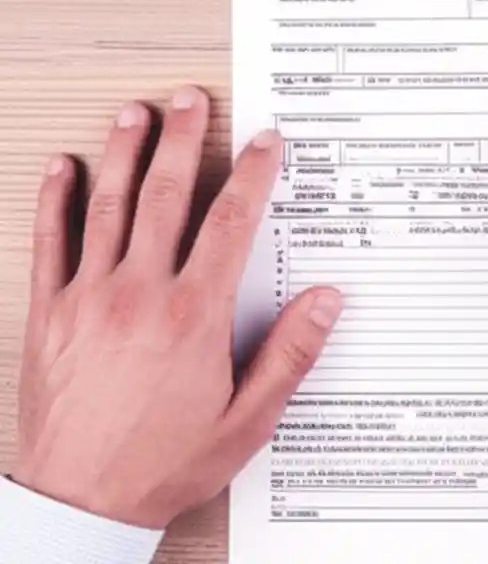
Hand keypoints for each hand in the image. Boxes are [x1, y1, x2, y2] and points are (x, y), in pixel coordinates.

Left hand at [15, 86, 340, 528]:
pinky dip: (56, 200)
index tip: (265, 143)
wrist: (81, 499)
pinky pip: (50, 242)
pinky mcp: (49, 314)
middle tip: (192, 101)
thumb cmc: (164, 463)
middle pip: (167, 198)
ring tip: (137, 113)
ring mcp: (88, 299)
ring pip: (109, 207)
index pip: (230, 225)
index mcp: (192, 317)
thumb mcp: (247, 420)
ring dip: (125, 154)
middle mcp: (139, 295)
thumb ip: (289, 353)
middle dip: (184, 141)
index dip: (253, 176)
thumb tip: (325, 301)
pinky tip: (64, 168)